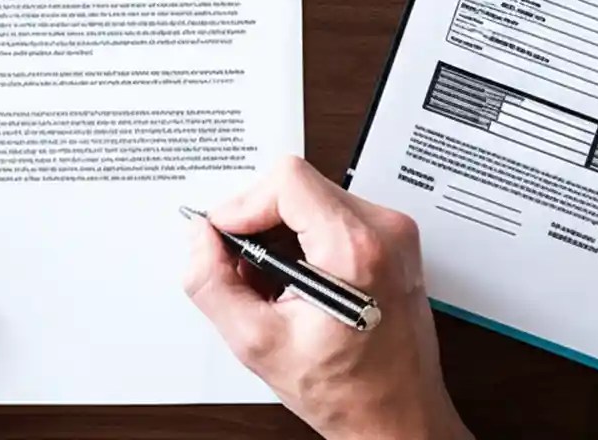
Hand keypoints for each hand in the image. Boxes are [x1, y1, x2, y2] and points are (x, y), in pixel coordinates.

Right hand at [184, 157, 470, 439]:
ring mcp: (394, 233)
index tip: (225, 234)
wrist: (398, 418)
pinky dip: (302, 239)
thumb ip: (212, 283)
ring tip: (273, 284)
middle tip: (245, 270)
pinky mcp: (393, 240)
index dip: (243, 204)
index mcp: (356, 250)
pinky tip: (296, 281)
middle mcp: (384, 231)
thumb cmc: (348, 391)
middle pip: (297, 186)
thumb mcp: (258, 342)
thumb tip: (199, 239)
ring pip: (311, 197)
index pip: (287, 180)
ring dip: (279, 233)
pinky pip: (332, 213)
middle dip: (258, 222)